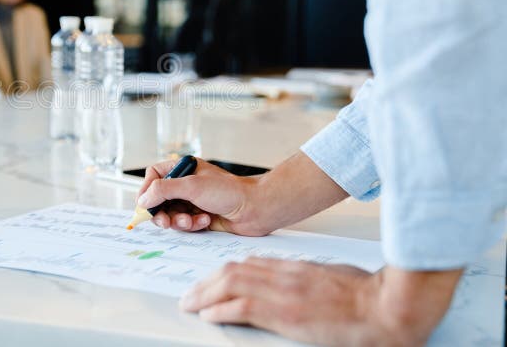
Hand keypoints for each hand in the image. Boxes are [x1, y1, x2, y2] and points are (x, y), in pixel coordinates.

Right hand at [136, 157, 269, 235]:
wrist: (255, 209)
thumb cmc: (229, 192)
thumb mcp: (192, 186)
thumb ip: (164, 190)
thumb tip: (143, 199)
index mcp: (183, 169)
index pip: (154, 176)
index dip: (146, 191)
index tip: (145, 205)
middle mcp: (185, 184)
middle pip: (158, 199)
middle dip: (162, 212)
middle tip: (165, 222)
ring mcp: (192, 200)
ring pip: (170, 214)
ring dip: (179, 220)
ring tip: (192, 221)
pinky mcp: (199, 215)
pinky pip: (184, 223)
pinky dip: (192, 225)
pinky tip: (205, 221)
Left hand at [180, 258, 461, 346]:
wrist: (387, 307)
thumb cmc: (368, 294)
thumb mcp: (334, 276)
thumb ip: (311, 278)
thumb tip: (301, 284)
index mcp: (295, 267)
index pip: (248, 264)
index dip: (223, 272)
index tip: (210, 280)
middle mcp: (284, 275)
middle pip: (233, 271)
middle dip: (206, 282)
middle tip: (191, 294)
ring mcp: (284, 293)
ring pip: (231, 285)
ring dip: (205, 295)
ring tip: (191, 303)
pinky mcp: (286, 314)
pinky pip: (243, 307)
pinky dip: (221, 310)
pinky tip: (209, 314)